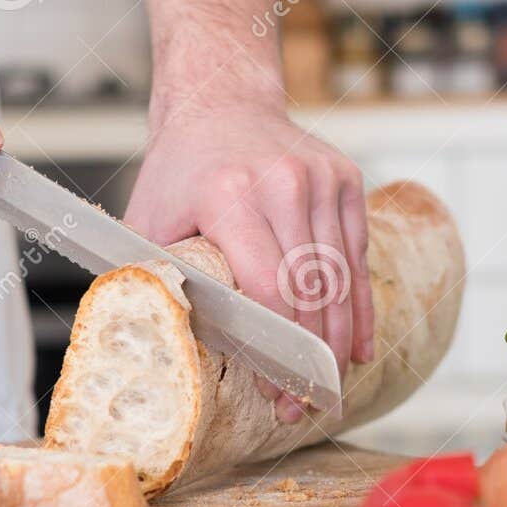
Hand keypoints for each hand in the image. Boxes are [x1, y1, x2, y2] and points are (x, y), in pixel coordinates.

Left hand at [124, 96, 371, 421]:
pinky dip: (359, 306)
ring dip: (338, 342)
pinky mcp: (346, 181)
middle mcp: (284, 184)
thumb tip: (147, 343)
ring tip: (328, 388)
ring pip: (341, 278)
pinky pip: (357, 256)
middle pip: (310, 290)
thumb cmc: (180, 170)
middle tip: (303, 406)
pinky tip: (357, 348)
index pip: (267, 288)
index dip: (275, 351)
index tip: (274, 394)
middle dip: (309, 359)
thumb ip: (152, 276)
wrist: (221, 101)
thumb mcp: (149, 219)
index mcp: (232, 195)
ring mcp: (322, 180)